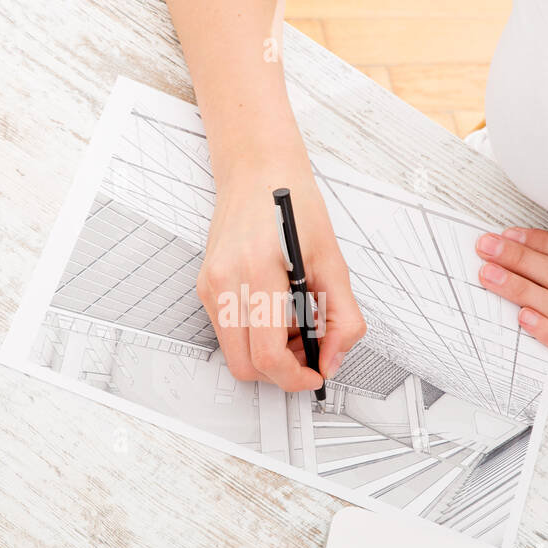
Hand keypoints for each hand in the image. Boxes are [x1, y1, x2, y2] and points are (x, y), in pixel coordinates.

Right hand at [198, 170, 366, 390]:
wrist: (258, 170)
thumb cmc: (295, 206)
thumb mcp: (332, 262)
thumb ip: (341, 318)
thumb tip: (332, 360)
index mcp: (258, 273)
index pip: (266, 354)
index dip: (295, 377)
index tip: (316, 374)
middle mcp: (225, 282)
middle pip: (245, 365)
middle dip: (280, 371)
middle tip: (307, 352)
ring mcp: (210, 286)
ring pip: (235, 353)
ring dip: (268, 353)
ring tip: (293, 322)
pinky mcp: (206, 286)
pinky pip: (229, 331)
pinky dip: (255, 334)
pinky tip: (276, 308)